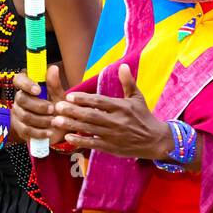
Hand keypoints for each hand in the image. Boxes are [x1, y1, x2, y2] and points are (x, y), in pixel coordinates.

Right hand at [12, 66, 69, 144]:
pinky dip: (39, 132)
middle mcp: (20, 98)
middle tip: (52, 110)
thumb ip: (55, 85)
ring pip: (24, 115)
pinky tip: (48, 132)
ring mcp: (18, 113)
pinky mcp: (20, 128)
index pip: (18, 79)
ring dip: (41, 119)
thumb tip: (53, 68)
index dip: (26, 84)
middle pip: (21, 99)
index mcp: (28, 87)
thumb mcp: (59, 98)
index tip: (38, 90)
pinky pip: (26, 129)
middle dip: (38, 105)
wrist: (57, 130)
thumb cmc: (58, 109)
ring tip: (54, 122)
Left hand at [53, 63, 170, 158]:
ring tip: (57, 120)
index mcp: (122, 107)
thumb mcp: (138, 98)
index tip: (69, 96)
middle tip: (58, 107)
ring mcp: (113, 135)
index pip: (100, 101)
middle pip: (92, 115)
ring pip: (90, 129)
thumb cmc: (144, 117)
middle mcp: (116, 121)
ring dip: (72, 125)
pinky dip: (80, 141)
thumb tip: (123, 65)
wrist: (155, 140)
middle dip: (73, 111)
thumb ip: (128, 82)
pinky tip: (68, 137)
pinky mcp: (111, 147)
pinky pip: (93, 144)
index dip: (84, 99)